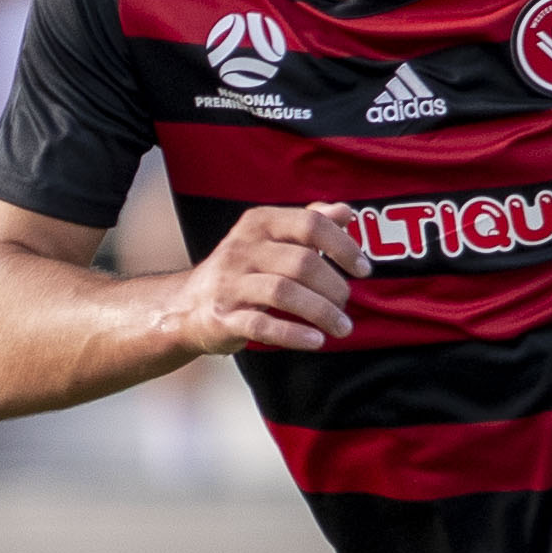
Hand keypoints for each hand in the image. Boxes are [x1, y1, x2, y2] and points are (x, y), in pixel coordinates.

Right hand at [174, 202, 362, 355]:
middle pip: (301, 262)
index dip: (342, 246)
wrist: (188, 306)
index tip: (362, 269)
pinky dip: (294, 334)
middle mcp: (241, 249)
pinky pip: (262, 325)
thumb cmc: (242, 271)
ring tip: (342, 327)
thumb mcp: (271, 239)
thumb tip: (345, 212)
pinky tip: (315, 340)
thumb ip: (308, 224)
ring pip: (284, 293)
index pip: (309, 224)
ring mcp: (229, 284)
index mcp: (258, 223)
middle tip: (346, 304)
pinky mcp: (222, 317)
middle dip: (334, 287)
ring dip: (321, 312)